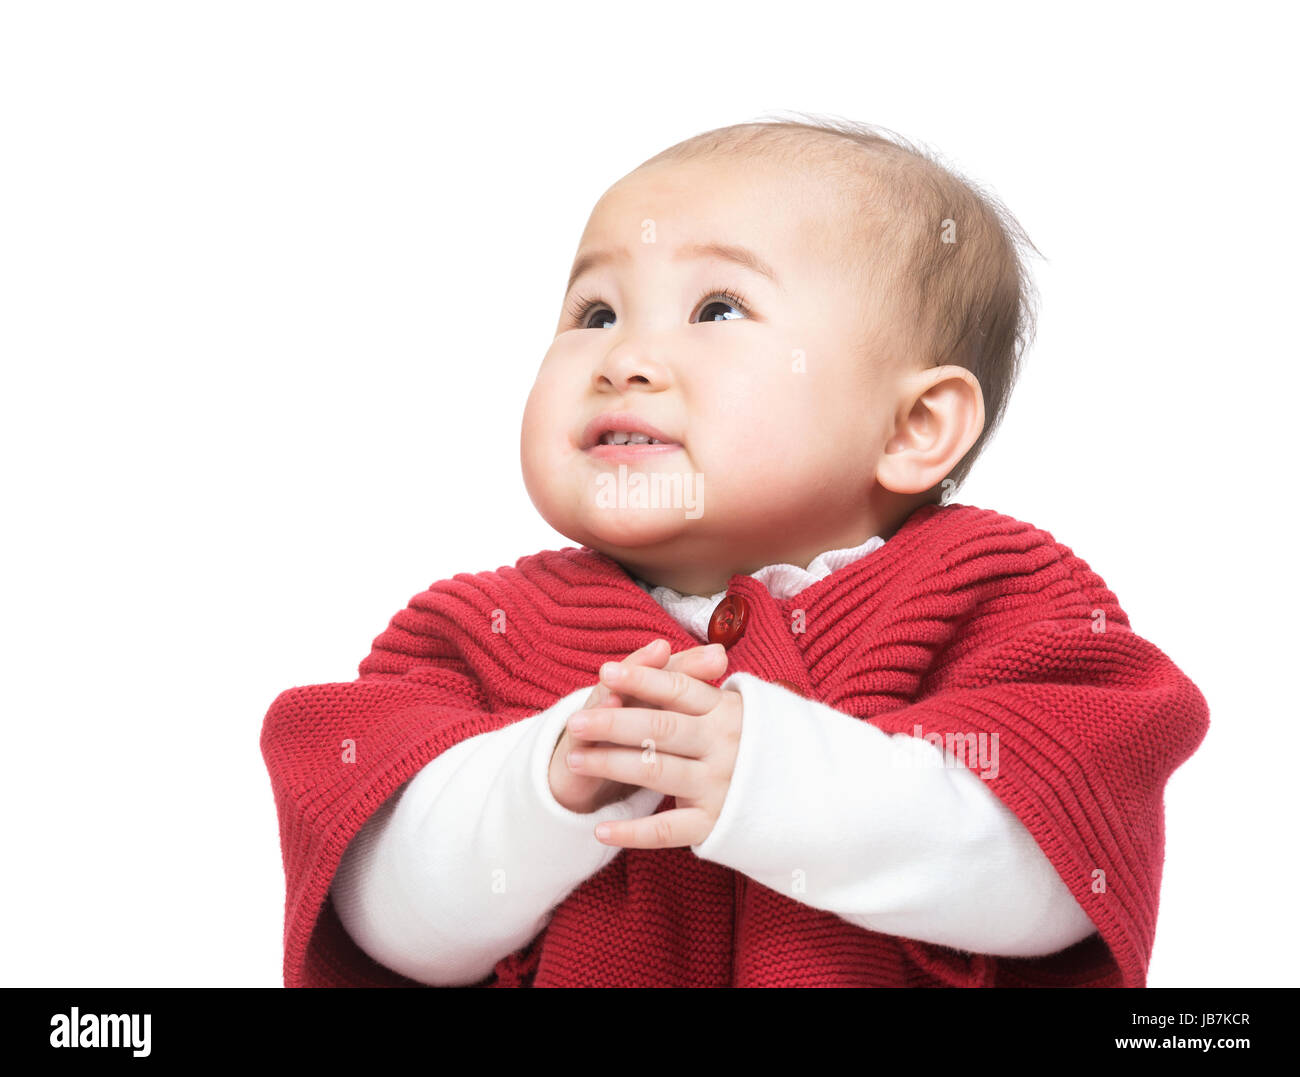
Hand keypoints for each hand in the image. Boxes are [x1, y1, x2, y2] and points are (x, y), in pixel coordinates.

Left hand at [565, 658, 743, 848]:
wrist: (810, 795)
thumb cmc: (757, 742)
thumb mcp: (737, 707)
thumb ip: (696, 683)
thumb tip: (656, 648)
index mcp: (727, 711)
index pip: (679, 689)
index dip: (641, 679)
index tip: (605, 671)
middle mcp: (725, 745)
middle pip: (660, 728)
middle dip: (613, 723)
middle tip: (576, 721)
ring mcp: (720, 786)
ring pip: (656, 772)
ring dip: (611, 765)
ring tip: (575, 759)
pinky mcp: (715, 824)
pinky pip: (666, 829)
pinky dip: (632, 832)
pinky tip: (599, 828)